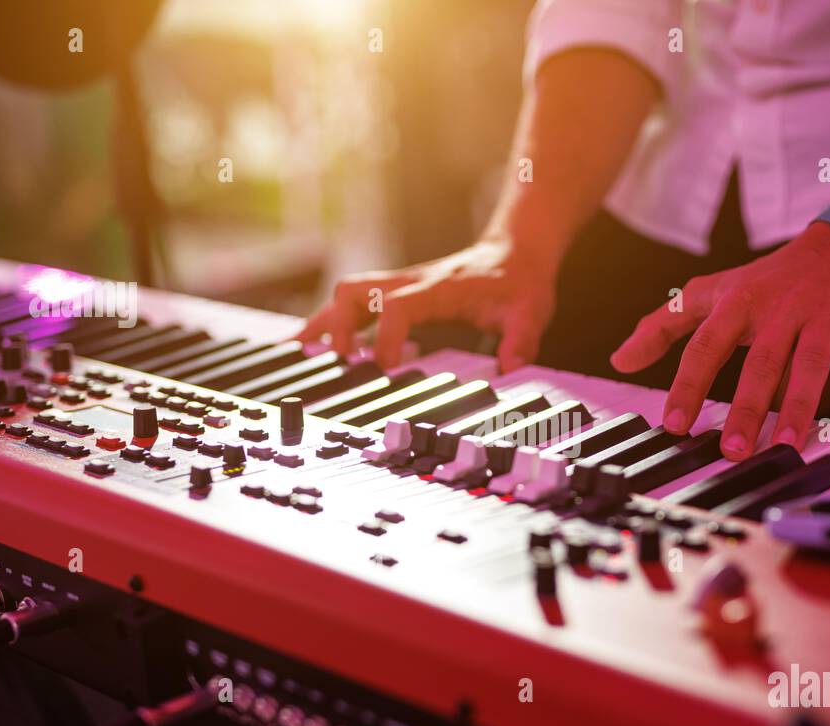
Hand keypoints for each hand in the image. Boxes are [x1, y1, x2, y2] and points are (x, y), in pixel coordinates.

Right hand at [294, 238, 556, 370]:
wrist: (516, 251)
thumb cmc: (519, 282)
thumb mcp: (531, 312)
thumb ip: (521, 340)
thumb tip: (509, 367)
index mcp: (437, 288)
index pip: (395, 307)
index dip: (384, 338)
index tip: (383, 369)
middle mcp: (410, 283)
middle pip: (353, 292)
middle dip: (335, 327)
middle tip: (334, 364)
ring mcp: (399, 287)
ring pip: (345, 296)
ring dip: (322, 324)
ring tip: (298, 357)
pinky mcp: (396, 295)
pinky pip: (353, 305)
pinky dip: (331, 324)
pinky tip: (315, 348)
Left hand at [610, 223, 829, 460]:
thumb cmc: (769, 280)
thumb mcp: (711, 293)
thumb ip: (664, 325)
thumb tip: (620, 358)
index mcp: (738, 304)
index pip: (706, 346)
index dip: (688, 385)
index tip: (675, 424)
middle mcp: (781, 313)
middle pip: (761, 363)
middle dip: (747, 408)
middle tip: (733, 449)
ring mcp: (822, 326)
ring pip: (811, 370)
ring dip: (800, 410)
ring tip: (787, 446)